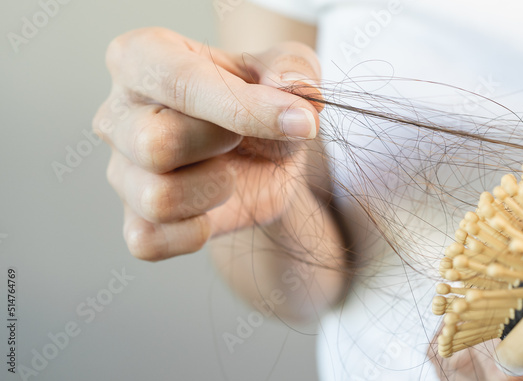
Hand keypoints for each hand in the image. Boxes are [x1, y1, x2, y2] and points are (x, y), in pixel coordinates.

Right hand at [94, 27, 324, 260]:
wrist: (267, 151)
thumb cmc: (263, 96)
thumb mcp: (289, 68)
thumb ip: (294, 68)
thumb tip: (294, 88)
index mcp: (141, 57)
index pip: (178, 81)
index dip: (245, 106)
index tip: (304, 122)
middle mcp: (116, 112)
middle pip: (155, 142)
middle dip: (222, 144)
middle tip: (242, 136)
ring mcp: (119, 170)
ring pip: (157, 197)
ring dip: (216, 189)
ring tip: (229, 169)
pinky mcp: (134, 219)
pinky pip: (150, 240)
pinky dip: (195, 232)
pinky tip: (215, 207)